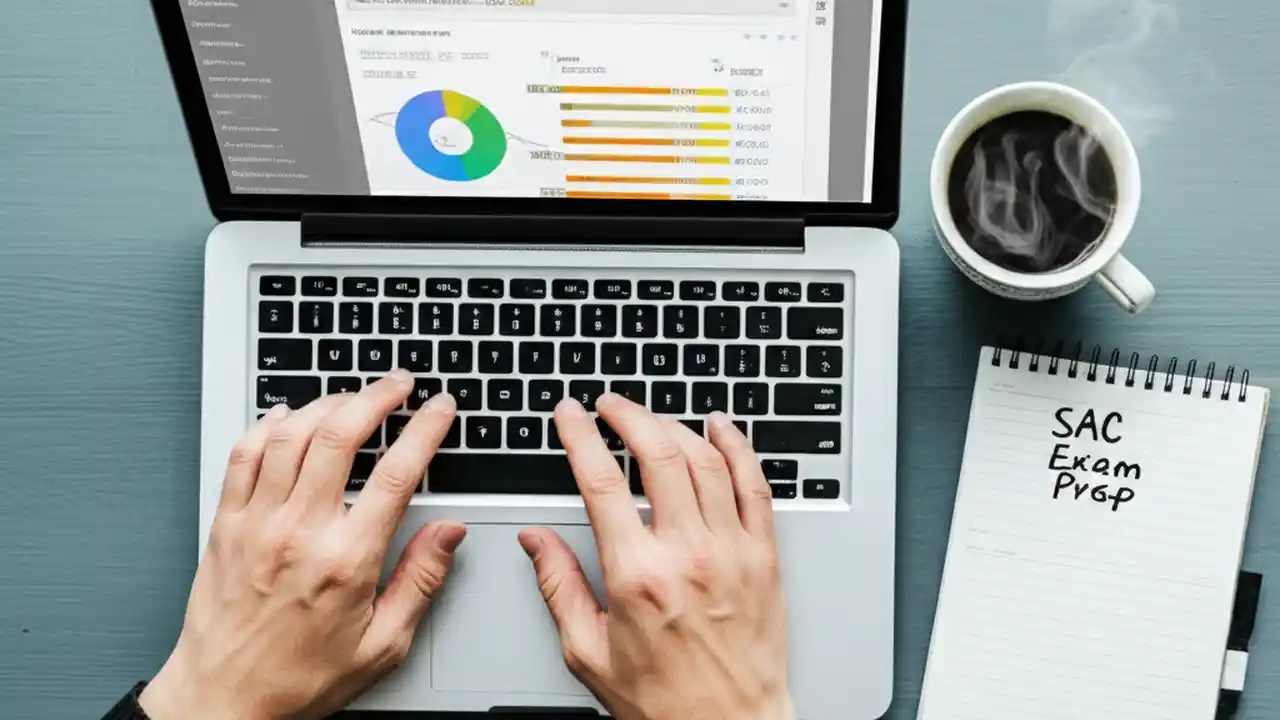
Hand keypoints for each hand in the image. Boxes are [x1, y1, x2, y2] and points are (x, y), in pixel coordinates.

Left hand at [141, 372, 466, 719]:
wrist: (222, 700)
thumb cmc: (298, 678)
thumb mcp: (382, 645)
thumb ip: (421, 581)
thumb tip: (449, 533)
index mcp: (346, 560)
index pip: (396, 473)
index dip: (425, 429)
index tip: (438, 410)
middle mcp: (300, 532)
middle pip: (340, 435)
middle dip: (377, 396)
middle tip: (399, 383)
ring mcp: (257, 523)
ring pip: (292, 434)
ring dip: (328, 403)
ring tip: (353, 395)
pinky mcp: (226, 524)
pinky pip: (244, 455)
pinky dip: (268, 425)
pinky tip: (288, 417)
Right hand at [521, 394, 793, 719]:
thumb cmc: (664, 702)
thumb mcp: (589, 652)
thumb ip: (558, 587)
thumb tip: (535, 540)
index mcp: (636, 576)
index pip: (601, 482)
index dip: (580, 436)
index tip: (571, 415)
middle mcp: (687, 555)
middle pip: (657, 454)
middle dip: (628, 416)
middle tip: (610, 404)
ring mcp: (731, 551)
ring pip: (706, 461)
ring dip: (675, 426)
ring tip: (652, 417)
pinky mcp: (764, 557)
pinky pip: (756, 485)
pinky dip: (738, 448)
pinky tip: (722, 429)